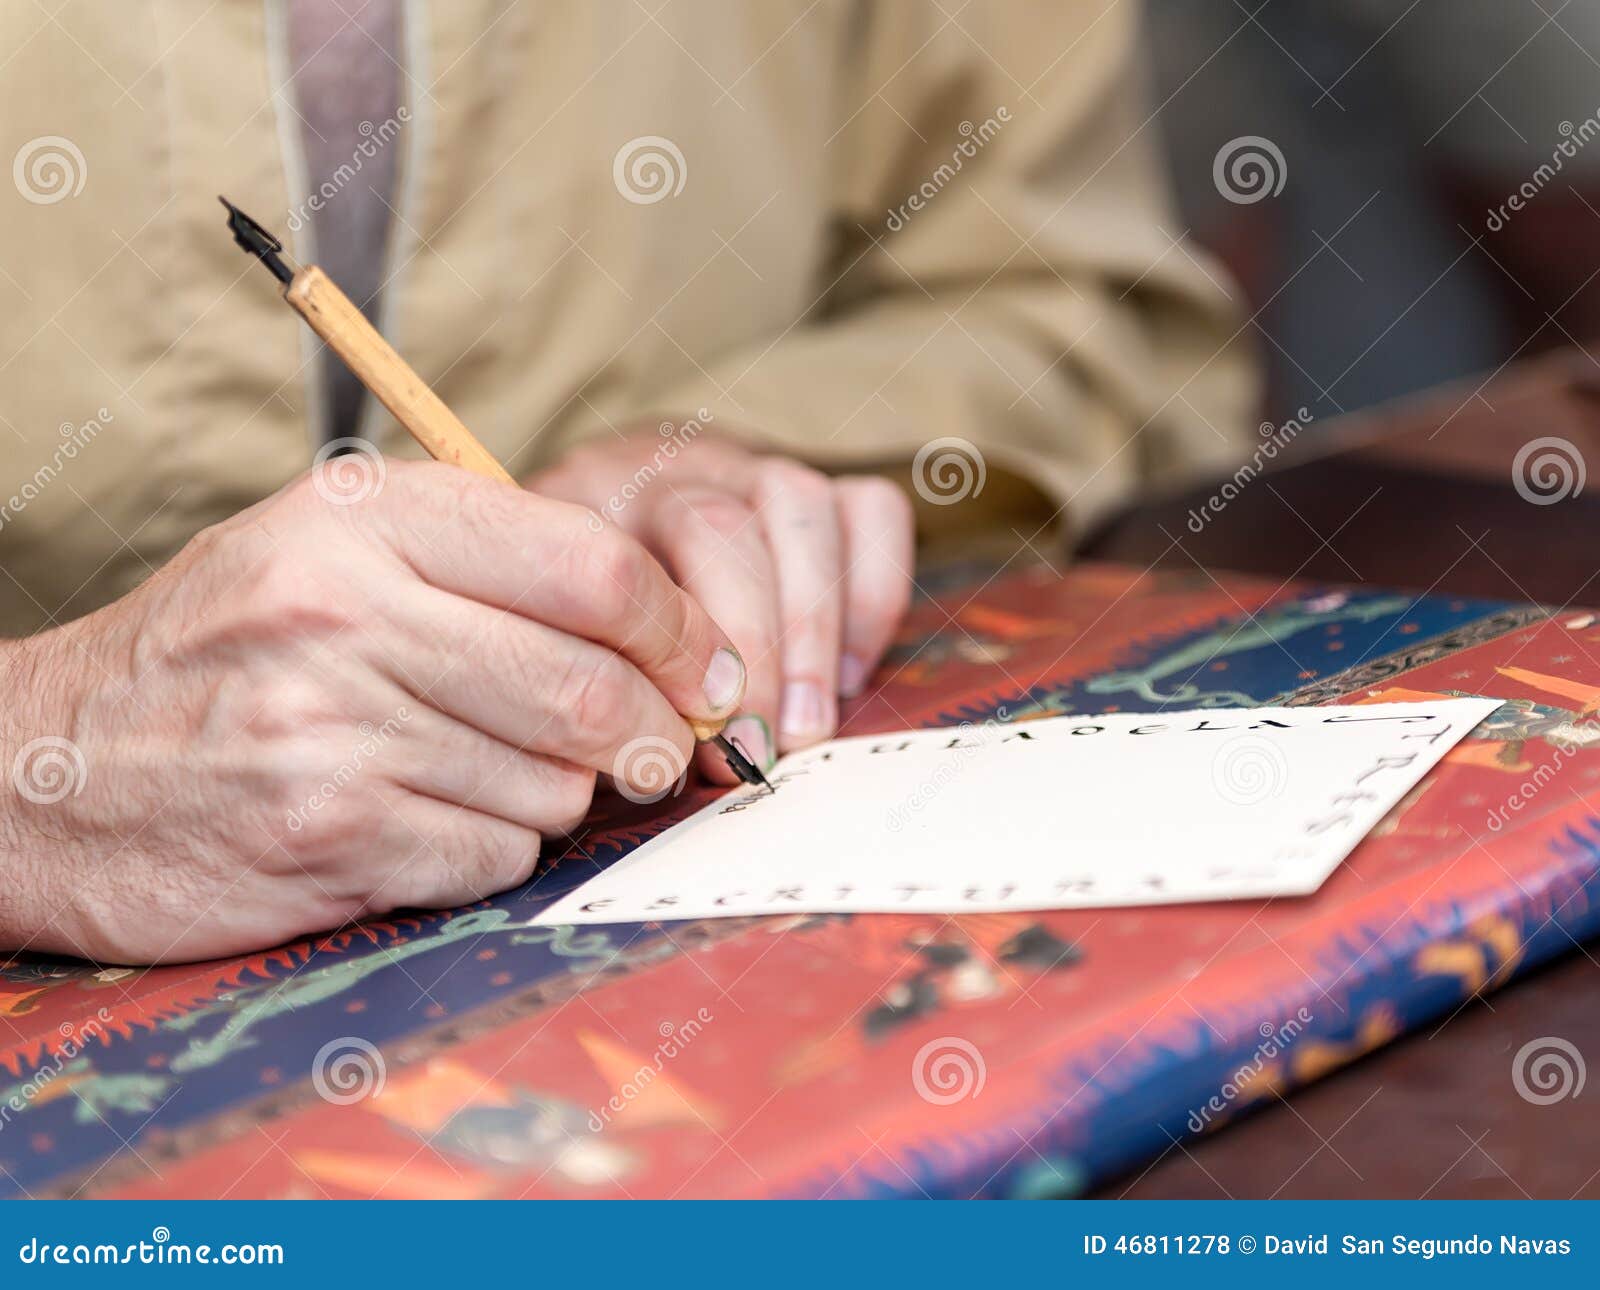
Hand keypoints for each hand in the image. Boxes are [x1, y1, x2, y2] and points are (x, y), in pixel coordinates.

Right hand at [0, 460, 745, 963]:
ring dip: (552, 793)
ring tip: (474, 768)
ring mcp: (331, 726)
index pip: (595, 569)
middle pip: (592, 688)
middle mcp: (347, 609)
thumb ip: (490, 566)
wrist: (48, 772)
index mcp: (367, 516)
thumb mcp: (333, 549)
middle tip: (656, 749)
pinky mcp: (325, 832)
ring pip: (553, 782)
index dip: (682, 631)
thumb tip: (669, 641)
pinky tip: (423, 820)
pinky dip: (490, 846)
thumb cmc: (221, 652)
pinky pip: (494, 852)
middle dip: (652, 733)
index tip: (707, 670)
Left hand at [530, 425, 913, 779]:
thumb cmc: (580, 623)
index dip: (675, 657)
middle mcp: (667, 469)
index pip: (631, 558)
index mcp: (585, 503)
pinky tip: (847, 674)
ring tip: (806, 724)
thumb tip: (652, 763)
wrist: (580, 541)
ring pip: (799, 505)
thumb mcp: (562, 644)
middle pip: (721, 527)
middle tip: (756, 746)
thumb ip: (593, 689)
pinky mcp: (814, 488)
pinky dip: (871, 595)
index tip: (700, 742)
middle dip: (752, 651)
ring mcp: (745, 466)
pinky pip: (870, 510)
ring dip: (812, 627)